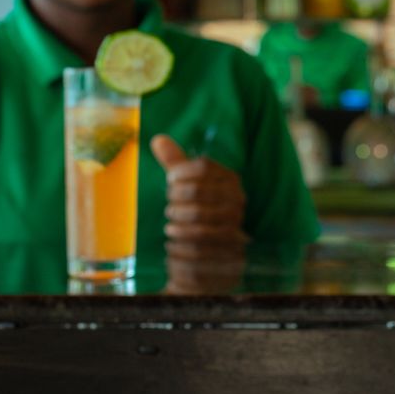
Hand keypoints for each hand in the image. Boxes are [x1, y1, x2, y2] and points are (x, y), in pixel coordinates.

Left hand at [151, 134, 246, 290]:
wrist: (214, 251)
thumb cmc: (197, 209)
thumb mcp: (187, 185)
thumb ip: (175, 163)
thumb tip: (158, 139)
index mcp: (229, 179)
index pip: (202, 167)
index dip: (180, 172)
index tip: (170, 181)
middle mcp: (236, 201)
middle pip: (197, 195)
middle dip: (176, 203)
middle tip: (169, 210)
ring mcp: (235, 227)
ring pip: (198, 223)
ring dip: (178, 225)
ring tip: (170, 227)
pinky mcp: (229, 254)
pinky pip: (199, 251)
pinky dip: (182, 248)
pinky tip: (173, 245)